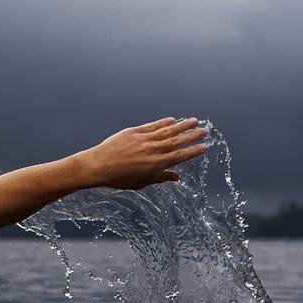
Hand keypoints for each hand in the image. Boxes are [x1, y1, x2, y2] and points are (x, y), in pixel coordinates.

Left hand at [72, 117, 208, 189]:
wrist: (97, 165)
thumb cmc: (117, 178)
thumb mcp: (140, 183)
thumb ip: (159, 178)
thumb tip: (177, 177)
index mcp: (154, 165)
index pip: (179, 157)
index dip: (192, 151)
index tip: (204, 147)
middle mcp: (151, 150)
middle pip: (176, 142)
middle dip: (192, 136)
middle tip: (205, 131)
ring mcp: (143, 139)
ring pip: (167, 131)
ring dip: (182, 126)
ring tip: (194, 121)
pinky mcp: (134, 132)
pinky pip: (153, 126)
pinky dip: (164, 122)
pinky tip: (173, 119)